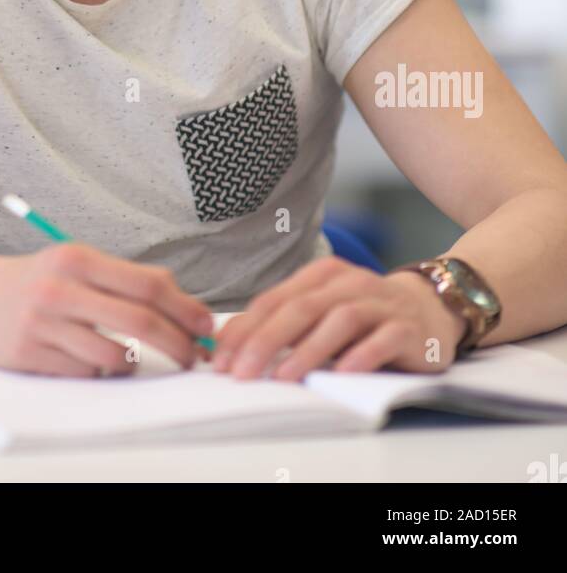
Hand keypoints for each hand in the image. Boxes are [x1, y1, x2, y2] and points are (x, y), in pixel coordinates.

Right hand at [0, 243, 214, 377]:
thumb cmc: (40, 280)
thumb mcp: (77, 264)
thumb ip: (122, 280)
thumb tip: (182, 303)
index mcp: (79, 258)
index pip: (148, 285)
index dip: (185, 308)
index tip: (205, 325)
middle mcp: (61, 287)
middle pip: (140, 322)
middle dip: (177, 343)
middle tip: (192, 356)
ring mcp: (42, 322)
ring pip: (114, 355)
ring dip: (135, 363)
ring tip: (133, 358)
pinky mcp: (28, 353)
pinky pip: (85, 372)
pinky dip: (100, 371)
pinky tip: (94, 359)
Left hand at [210, 257, 466, 380]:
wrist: (431, 307)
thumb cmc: (366, 314)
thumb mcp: (323, 310)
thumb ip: (287, 322)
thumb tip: (233, 346)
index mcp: (322, 275)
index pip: (275, 299)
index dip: (245, 328)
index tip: (221, 358)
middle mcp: (349, 283)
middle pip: (302, 307)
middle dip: (267, 340)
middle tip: (243, 371)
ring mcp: (380, 302)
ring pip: (340, 319)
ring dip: (309, 349)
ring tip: (285, 376)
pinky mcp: (407, 327)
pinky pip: (383, 338)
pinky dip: (362, 354)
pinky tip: (344, 373)